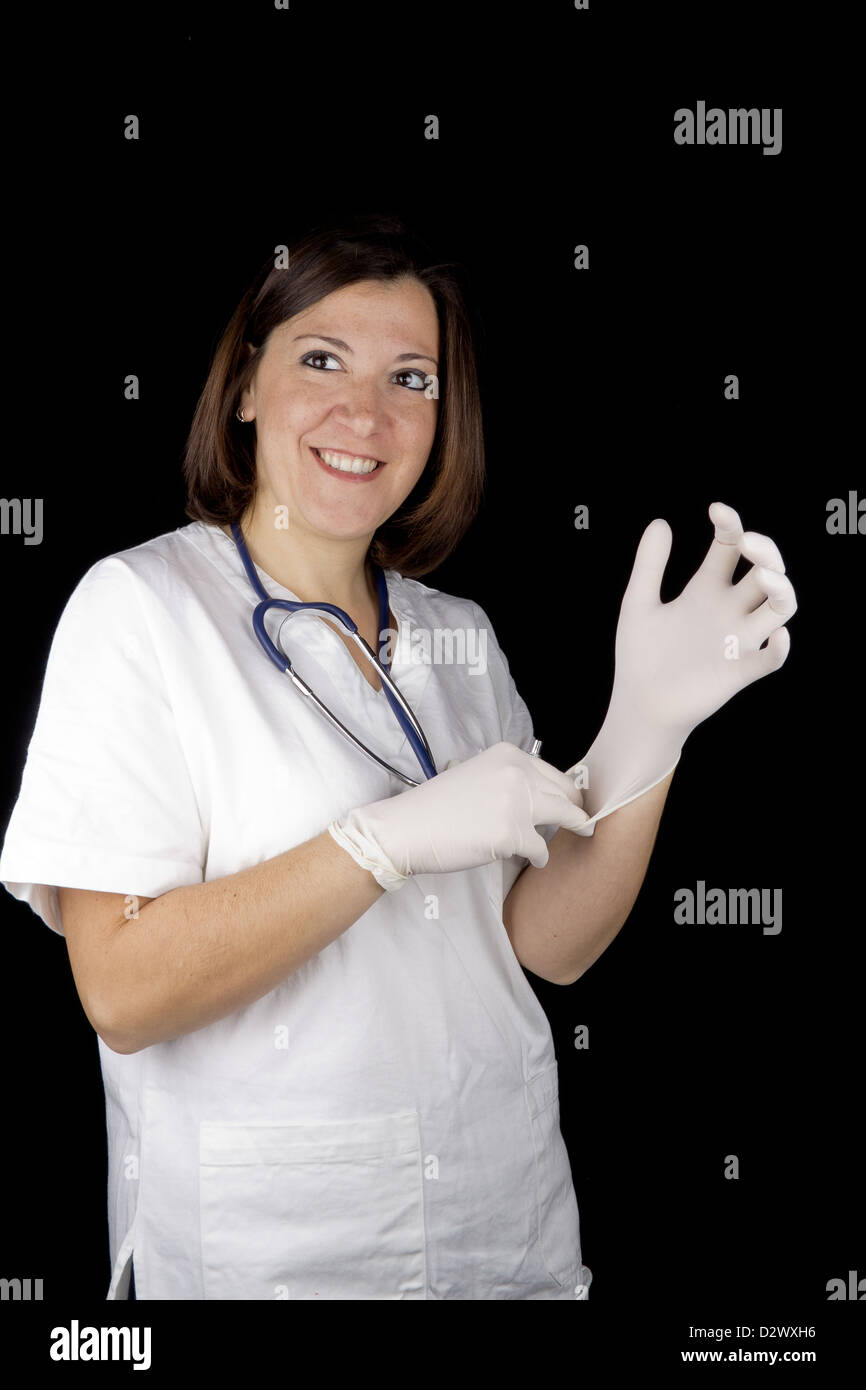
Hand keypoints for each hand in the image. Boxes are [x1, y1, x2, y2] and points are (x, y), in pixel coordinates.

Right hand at [329, 741, 587, 889]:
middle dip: (578, 809)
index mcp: (508, 755)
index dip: (568, 790)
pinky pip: (541, 848)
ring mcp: (516, 802)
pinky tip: (534, 859)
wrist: (408, 828)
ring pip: (565, 816)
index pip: (554, 772)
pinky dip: (540, 856)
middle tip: (586, 822)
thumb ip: (508, 779)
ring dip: (573, 827)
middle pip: (566, 792)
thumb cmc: (436, 807)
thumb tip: (540, 794)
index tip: (576, 801)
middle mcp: (516, 772)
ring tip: (579, 835)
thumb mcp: (476, 776)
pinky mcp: (512, 834)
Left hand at [609, 500, 795, 737]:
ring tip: (764, 577)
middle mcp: (728, 610)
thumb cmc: (640, 656)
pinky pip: (770, 659)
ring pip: (780, 608)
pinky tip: (776, 635)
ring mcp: (737, 640)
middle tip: (746, 542)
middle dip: (765, 552)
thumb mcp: (638, 603)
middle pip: (765, 571)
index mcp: (706, 590)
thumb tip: (661, 522)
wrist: (637, 703)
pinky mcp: (738, 672)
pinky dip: (780, 648)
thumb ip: (649, 565)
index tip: (716, 511)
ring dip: (781, 589)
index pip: (731, 548)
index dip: (731, 525)